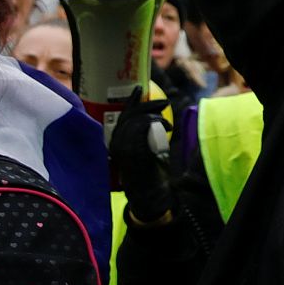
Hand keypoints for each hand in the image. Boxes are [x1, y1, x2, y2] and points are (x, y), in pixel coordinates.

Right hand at [109, 92, 173, 226]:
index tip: (139, 88)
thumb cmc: (148, 174)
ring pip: (137, 121)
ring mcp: (123, 149)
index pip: (120, 116)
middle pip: (129, 115)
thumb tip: (151, 118)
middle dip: (147, 104)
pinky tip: (166, 128)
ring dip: (155, 117)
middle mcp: (116, 144)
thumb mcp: (143, 151)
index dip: (130, 100)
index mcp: (115, 143)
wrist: (148, 196)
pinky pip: (143, 131)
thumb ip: (142, 136)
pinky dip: (155, 125)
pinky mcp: (133, 153)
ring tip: (168, 124)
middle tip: (165, 102)